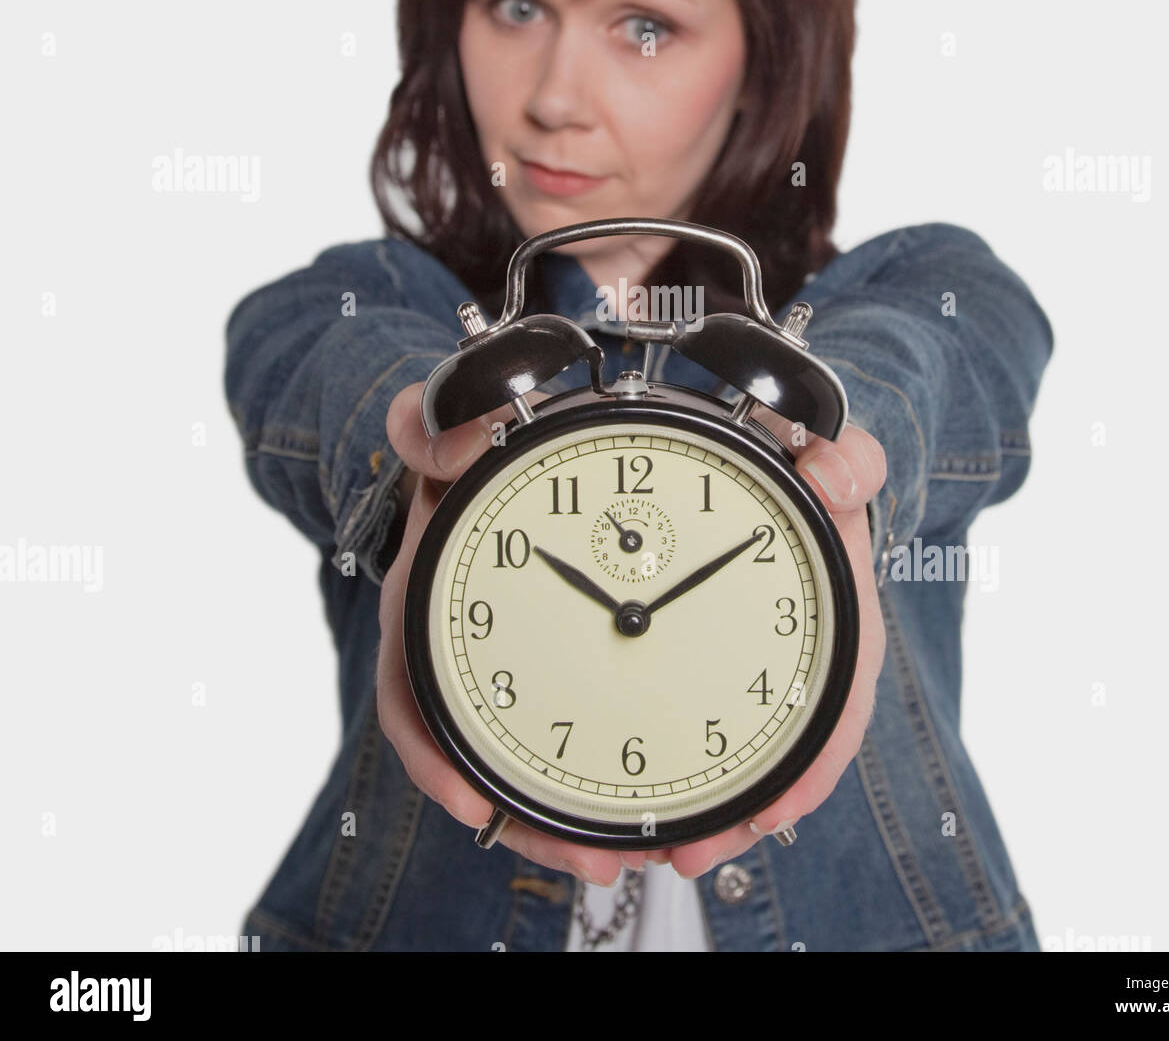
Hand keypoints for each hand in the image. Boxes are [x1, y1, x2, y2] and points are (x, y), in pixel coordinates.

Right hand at [376, 382, 626, 888]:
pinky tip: (647, 801)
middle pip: (480, 757)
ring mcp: (498, 664)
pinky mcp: (551, 666)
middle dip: (529, 817)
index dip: (436, 757)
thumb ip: (430, 427)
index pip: (409, 692)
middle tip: (594, 853)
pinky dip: (595, 778)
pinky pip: (563, 735)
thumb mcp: (440, 438)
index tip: (475, 804)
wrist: (490, 460)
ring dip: (569, 817)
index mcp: (423, 602)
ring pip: (525, 762)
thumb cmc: (464, 459)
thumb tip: (453, 437)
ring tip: (632, 850)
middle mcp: (454, 649)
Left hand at [620, 405, 887, 878]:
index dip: (811, 770)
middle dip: (738, 813)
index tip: (773, 812)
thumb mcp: (839, 473)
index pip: (840, 715)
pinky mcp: (712, 677)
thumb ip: (849, 463)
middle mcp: (808, 672)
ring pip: (737, 763)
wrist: (784, 490)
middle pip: (780, 762)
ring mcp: (764, 683)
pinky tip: (639, 805)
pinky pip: (699, 736)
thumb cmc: (809, 493)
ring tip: (651, 846)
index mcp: (844, 634)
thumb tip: (835, 474)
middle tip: (685, 850)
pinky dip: (671, 772)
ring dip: (700, 810)